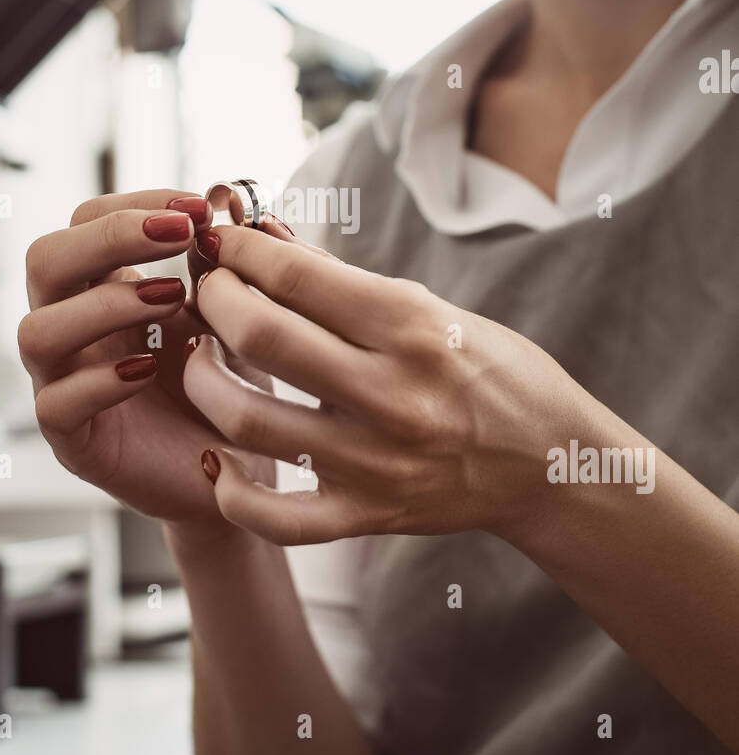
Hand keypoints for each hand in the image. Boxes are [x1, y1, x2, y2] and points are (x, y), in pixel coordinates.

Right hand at [18, 190, 289, 538]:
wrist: (242, 472)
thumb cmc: (231, 387)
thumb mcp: (238, 314)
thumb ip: (228, 263)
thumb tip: (231, 197)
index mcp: (105, 288)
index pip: (87, 221)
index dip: (137, 203)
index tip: (199, 206)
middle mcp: (76, 329)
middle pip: (44, 260)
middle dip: (109, 237)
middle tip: (180, 235)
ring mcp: (66, 383)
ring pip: (37, 330)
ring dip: (104, 304)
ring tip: (170, 300)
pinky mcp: (75, 440)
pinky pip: (57, 403)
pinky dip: (100, 380)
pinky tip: (149, 370)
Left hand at [183, 225, 592, 544]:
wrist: (551, 464)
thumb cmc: (491, 370)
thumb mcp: (432, 310)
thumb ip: (342, 282)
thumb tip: (266, 237)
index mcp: (414, 329)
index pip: (296, 277)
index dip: (241, 250)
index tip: (221, 241)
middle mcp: (393, 395)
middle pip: (261, 336)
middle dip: (215, 300)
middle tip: (208, 290)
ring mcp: (377, 463)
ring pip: (249, 421)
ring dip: (204, 380)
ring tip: (203, 357)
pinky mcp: (367, 515)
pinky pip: (276, 517)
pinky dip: (233, 489)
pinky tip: (219, 455)